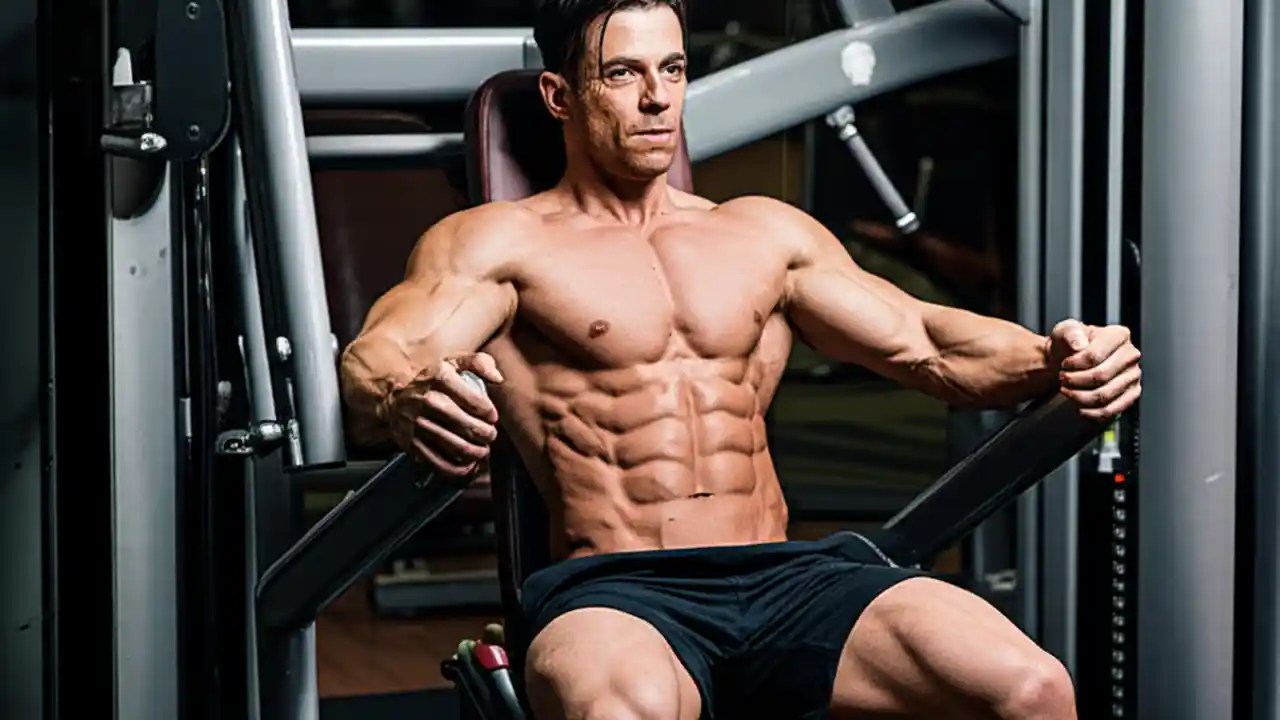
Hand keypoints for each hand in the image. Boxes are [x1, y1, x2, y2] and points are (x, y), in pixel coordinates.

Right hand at [383, 352, 504, 476]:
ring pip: (458, 448)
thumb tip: (497, 378)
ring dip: (477, 453)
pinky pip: (442, 464)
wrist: (394, 398)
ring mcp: (419, 425)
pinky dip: (460, 469)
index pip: (475, 402)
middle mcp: (428, 401)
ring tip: (483, 449)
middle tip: (490, 435)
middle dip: (487, 435)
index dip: (489, 413)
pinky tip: (469, 464)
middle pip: (468, 427)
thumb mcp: (453, 363)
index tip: (492, 417)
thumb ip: (479, 363)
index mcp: (440, 378)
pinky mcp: (413, 445)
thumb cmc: (431, 382)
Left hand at [1048, 319, 1141, 421]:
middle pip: (1100, 376)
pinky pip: (1112, 410)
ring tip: (1067, 390)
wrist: (1071, 360)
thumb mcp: (1066, 330)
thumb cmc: (1070, 344)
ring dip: (1079, 397)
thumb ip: (1071, 333)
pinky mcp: (1131, 394)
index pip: (1095, 356)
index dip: (1074, 364)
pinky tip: (1080, 407)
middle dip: (1075, 381)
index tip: (1064, 364)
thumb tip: (1080, 345)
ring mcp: (1133, 376)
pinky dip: (1092, 413)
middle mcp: (1130, 355)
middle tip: (1063, 379)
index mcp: (1119, 335)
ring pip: (1104, 395)